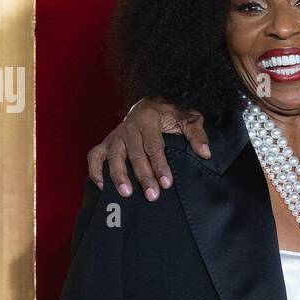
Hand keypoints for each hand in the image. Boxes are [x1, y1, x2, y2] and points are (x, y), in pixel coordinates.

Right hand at [87, 97, 209, 200]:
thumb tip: (205, 153)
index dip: (160, 165)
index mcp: (149, 118)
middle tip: (152, 195)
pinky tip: (102, 186)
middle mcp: (129, 127)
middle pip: (135, 154)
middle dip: (143, 176)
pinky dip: (95, 170)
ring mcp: (116, 135)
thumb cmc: (170, 115)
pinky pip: (95, 155)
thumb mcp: (187, 118)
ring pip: (113, 156)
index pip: (154, 146)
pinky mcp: (106, 142)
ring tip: (126, 193)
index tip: (167, 183)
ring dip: (118, 175)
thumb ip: (196, 134)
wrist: (149, 104)